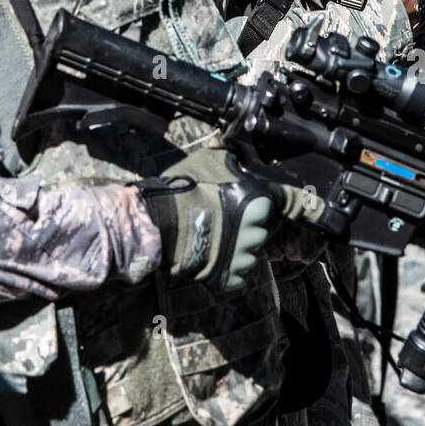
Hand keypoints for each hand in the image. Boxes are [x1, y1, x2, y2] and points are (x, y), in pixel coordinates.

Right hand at [139, 149, 282, 291]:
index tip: (240, 207)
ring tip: (217, 240)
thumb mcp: (208, 161)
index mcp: (256, 206)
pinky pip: (238, 276)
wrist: (156, 223)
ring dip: (239, 251)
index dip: (255, 208)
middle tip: (225, 223)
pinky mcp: (226, 276)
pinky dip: (230, 271)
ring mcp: (240, 257)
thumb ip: (228, 156)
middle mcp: (253, 233)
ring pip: (250, 257)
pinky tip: (215, 257)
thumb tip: (236, 148)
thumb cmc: (182, 190)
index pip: (268, 209)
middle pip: (260, 234)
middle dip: (247, 230)